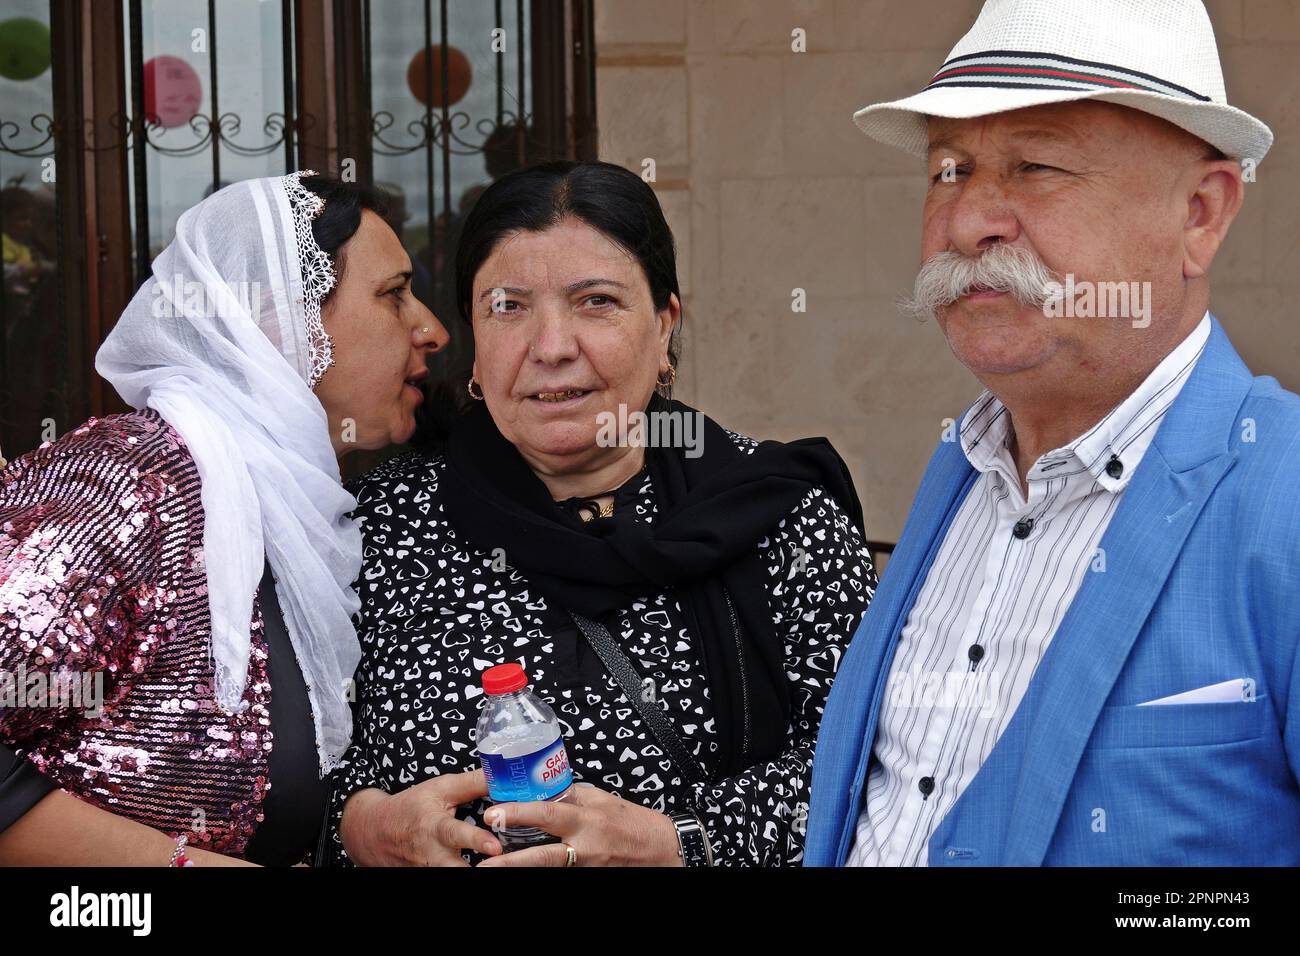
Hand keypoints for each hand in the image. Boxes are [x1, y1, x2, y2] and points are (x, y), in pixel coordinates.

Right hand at [339, 769, 502, 866]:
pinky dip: (462, 871)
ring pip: (452, 875)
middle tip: (499, 863)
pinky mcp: (427, 877)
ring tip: (496, 866)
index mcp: (434, 827)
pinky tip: (482, 866)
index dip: (476, 840)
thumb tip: (503, 776)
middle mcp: (431, 854)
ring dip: (474, 871)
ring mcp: (428, 870)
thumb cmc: (412, 807)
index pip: (455, 834)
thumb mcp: (441, 788)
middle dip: (479, 869)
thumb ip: (473, 783)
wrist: (375, 832)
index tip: (496, 846)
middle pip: (455, 870)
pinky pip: (449, 877)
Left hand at [476, 784, 682, 866]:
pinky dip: (540, 870)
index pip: (548, 813)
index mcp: (586, 819)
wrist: (662, 849)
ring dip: (519, 869)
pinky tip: (519, 869)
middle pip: (541, 856)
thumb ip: (572, 796)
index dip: (519, 813)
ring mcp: (586, 866)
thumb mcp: (602, 800)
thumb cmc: (632, 821)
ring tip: (492, 870)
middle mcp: (584, 846)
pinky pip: (561, 872)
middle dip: (510, 860)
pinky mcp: (587, 875)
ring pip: (547, 869)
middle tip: (484, 859)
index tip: (493, 812)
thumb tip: (543, 789)